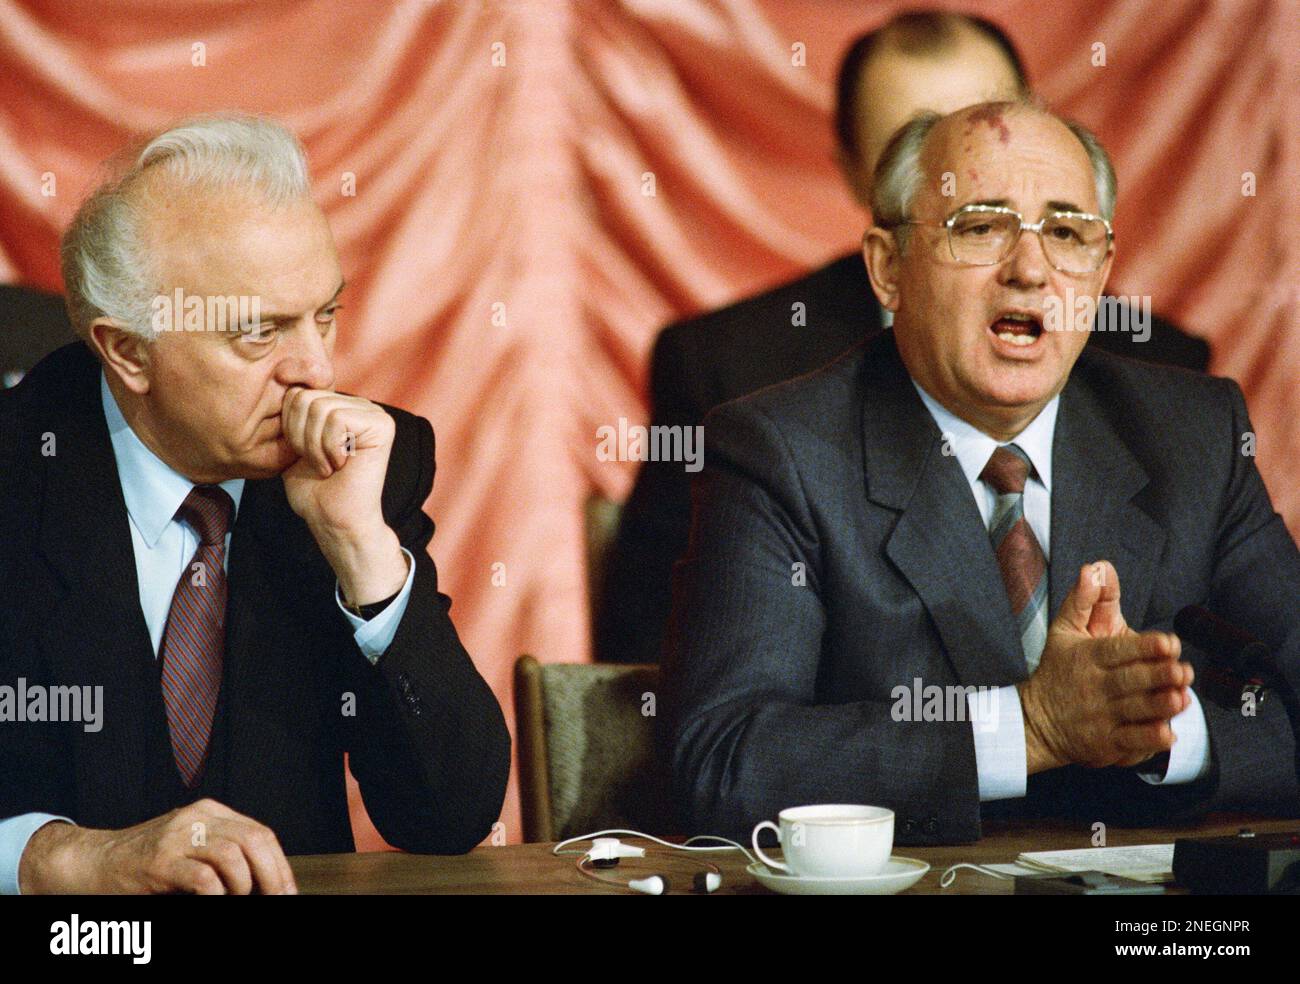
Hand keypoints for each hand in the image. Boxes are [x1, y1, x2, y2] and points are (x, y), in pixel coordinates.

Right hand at [18, 799, 296, 893]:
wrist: (93, 862)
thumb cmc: (146, 861)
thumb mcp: (191, 846)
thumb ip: (225, 853)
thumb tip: (267, 881)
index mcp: (211, 812)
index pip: (261, 834)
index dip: (279, 865)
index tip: (288, 891)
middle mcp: (197, 818)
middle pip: (254, 840)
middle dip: (273, 875)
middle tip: (277, 899)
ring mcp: (177, 838)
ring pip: (233, 856)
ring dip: (242, 886)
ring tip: (235, 900)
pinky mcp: (159, 863)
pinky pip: (203, 879)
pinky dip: (217, 895)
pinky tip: (215, 902)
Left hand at [280, 388, 394, 536]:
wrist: (335, 520)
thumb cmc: (314, 489)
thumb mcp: (293, 444)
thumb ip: (293, 412)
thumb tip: (283, 378)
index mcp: (338, 406)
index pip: (296, 393)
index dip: (290, 428)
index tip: (305, 455)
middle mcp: (358, 404)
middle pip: (305, 397)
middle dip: (301, 436)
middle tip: (318, 462)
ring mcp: (373, 412)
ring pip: (319, 407)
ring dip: (315, 446)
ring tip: (329, 465)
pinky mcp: (382, 424)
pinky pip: (337, 420)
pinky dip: (330, 448)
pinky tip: (341, 464)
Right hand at [1019, 560, 1192, 772]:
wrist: (1036, 722)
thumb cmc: (1057, 670)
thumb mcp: (1064, 631)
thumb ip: (1084, 600)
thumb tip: (1094, 568)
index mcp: (1088, 657)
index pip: (1117, 650)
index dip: (1144, 647)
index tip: (1168, 643)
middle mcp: (1095, 687)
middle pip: (1130, 681)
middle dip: (1158, 676)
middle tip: (1183, 671)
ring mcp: (1101, 718)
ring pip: (1135, 711)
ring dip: (1160, 706)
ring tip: (1181, 699)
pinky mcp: (1107, 744)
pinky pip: (1131, 743)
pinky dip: (1150, 740)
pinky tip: (1168, 733)